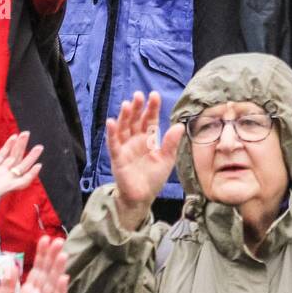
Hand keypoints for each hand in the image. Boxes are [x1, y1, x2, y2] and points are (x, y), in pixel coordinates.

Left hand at [0, 133, 43, 206]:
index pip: (2, 156)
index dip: (8, 146)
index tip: (15, 136)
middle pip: (13, 157)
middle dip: (21, 145)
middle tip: (27, 133)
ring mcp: (5, 181)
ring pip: (21, 166)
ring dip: (30, 156)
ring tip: (39, 147)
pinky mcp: (8, 187)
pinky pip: (23, 181)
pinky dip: (32, 174)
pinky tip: (38, 166)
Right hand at [104, 91, 182, 230]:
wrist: (142, 197)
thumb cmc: (154, 177)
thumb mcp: (166, 159)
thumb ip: (171, 143)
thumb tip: (180, 125)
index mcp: (149, 138)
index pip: (150, 119)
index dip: (151, 108)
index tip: (154, 95)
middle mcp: (136, 139)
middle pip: (135, 120)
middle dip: (136, 107)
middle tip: (138, 95)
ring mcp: (126, 147)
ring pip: (123, 128)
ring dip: (124, 116)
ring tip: (126, 104)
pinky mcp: (117, 157)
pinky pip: (113, 143)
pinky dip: (111, 133)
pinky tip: (111, 122)